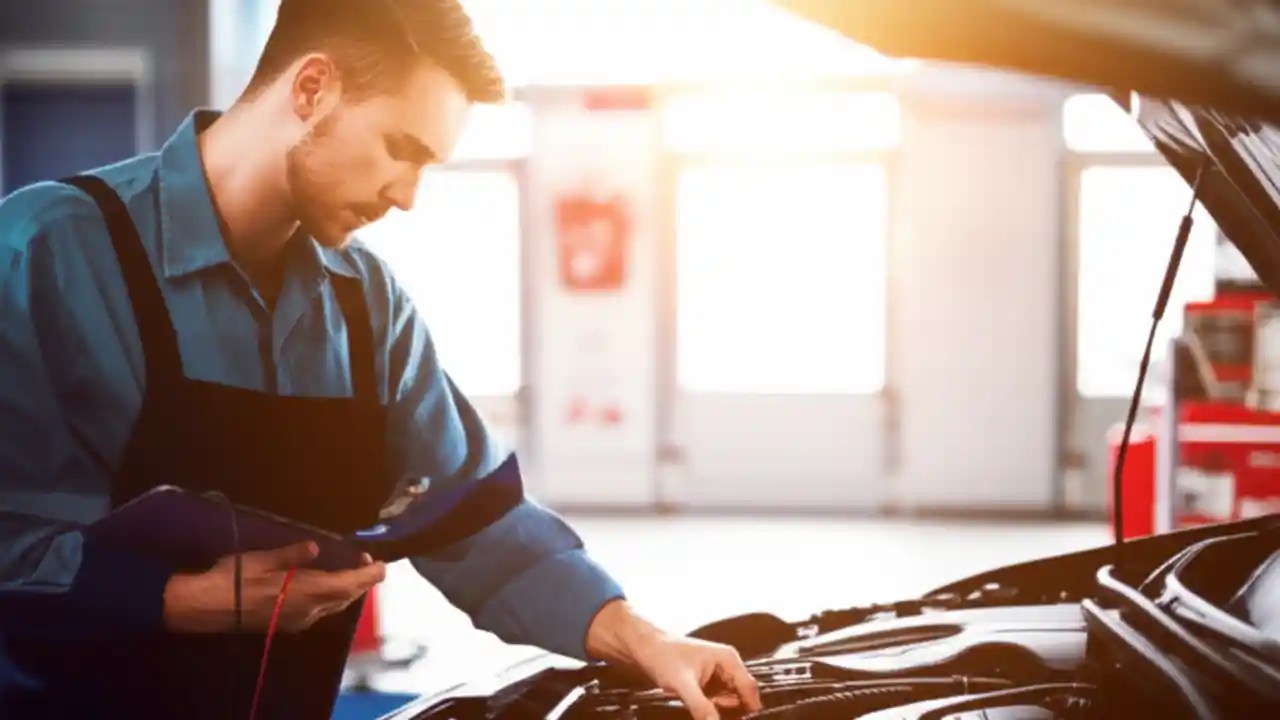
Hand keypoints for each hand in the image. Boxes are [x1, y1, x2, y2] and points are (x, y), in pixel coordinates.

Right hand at [163, 542, 385, 633]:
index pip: (349, 585)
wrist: (207, 607)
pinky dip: (331, 597)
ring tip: (350, 570)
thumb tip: (315, 548)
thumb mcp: (264, 559)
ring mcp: (298, 620)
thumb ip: (293, 555)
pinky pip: (320, 611)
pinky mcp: (287, 624)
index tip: (382, 565)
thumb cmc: (234, 579)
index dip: (369, 576)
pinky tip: (325, 586)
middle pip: (345, 597)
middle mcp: (308, 610)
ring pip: (334, 606)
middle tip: (364, 560)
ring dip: (346, 589)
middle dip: (360, 580)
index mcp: (306, 592)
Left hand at [586, 600, 762, 719]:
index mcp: (729, 659)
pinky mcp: (708, 683)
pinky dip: (709, 707)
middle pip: (740, 698)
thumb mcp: (682, 684)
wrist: (643, 648)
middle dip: (726, 708)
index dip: (748, 710)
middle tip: (705, 704)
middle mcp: (728, 665)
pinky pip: (716, 702)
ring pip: (728, 702)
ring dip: (715, 708)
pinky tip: (695, 703)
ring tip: (694, 699)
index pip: (750, 690)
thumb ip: (701, 706)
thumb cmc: (662, 655)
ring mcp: (719, 674)